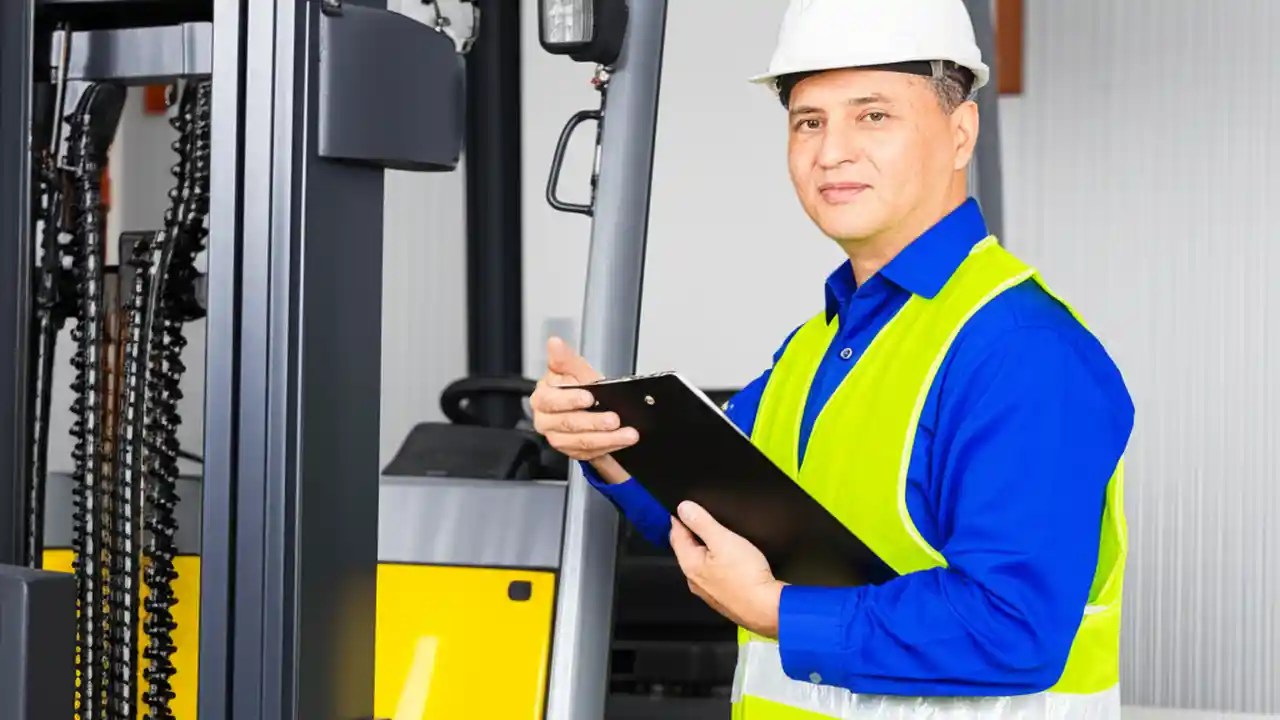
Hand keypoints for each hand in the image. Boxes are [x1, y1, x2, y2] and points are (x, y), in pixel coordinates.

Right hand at [530, 337, 638, 465]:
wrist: (590, 408)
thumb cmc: (579, 388)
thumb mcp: (577, 371)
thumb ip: (566, 359)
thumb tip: (554, 343)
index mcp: (543, 398)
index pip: (551, 401)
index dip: (569, 400)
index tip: (589, 397)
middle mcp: (546, 420)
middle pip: (568, 424)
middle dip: (594, 422)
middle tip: (614, 418)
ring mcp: (558, 438)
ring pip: (581, 442)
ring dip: (607, 438)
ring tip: (627, 433)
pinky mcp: (572, 451)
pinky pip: (590, 453)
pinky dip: (609, 447)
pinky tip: (621, 441)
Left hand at [669, 500, 784, 637]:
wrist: (767, 608)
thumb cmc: (746, 578)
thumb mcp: (723, 540)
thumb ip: (702, 522)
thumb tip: (684, 508)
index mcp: (690, 564)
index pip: (676, 535)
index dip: (679, 519)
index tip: (684, 508)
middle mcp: (695, 580)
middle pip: (686, 549)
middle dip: (690, 533)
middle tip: (698, 518)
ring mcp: (708, 590)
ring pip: (700, 562)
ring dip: (704, 548)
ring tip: (715, 536)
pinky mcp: (722, 596)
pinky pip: (713, 573)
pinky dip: (716, 562)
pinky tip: (728, 560)